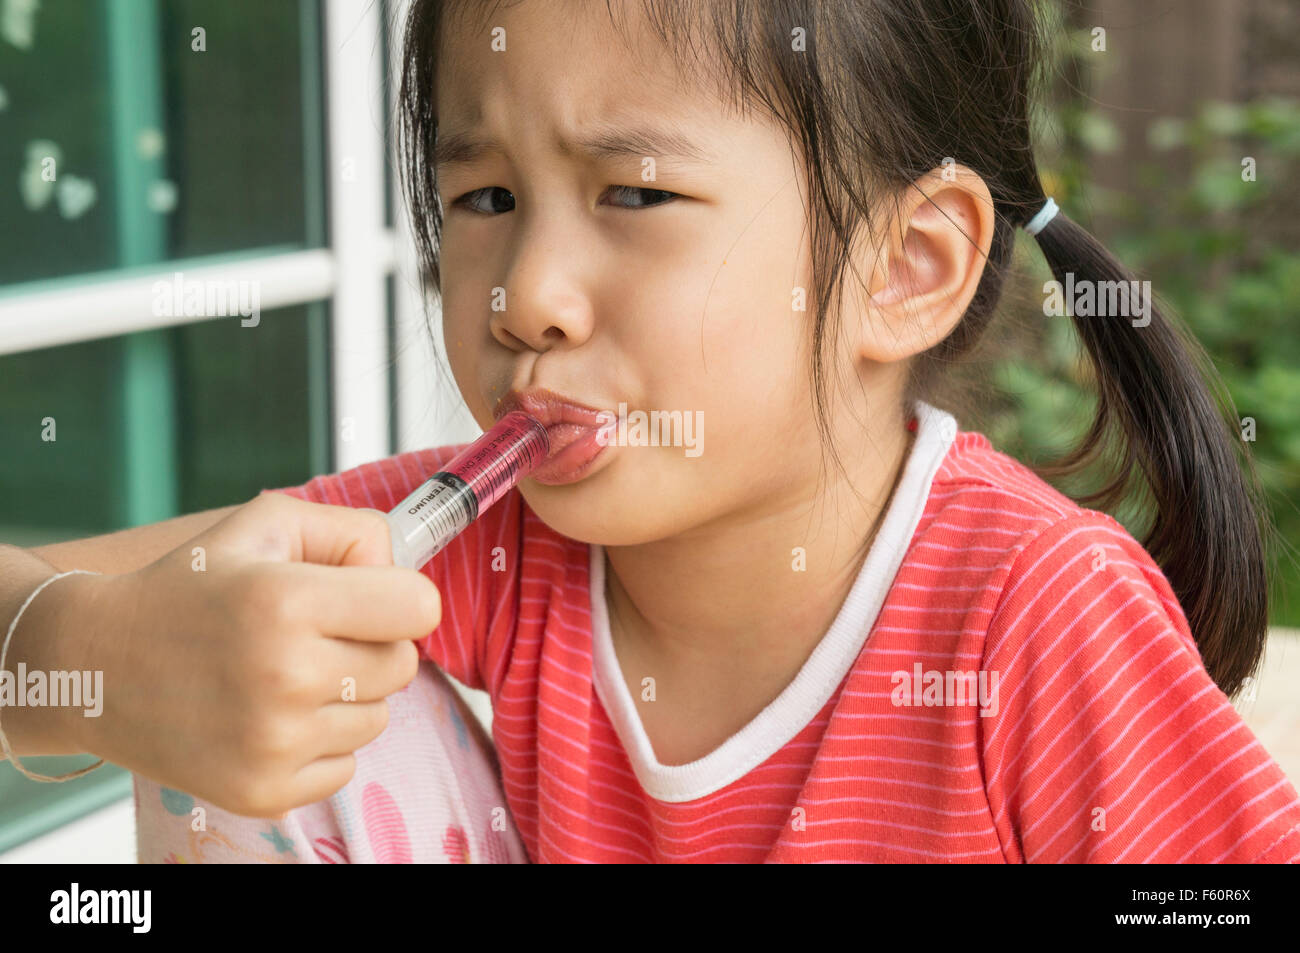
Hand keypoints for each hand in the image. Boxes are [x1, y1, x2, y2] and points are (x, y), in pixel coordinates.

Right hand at [62, 492, 438, 817]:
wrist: (93, 667)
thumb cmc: (188, 588)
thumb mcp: (265, 525)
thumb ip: (355, 531)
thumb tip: (406, 570)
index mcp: (286, 600)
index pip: (419, 607)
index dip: (401, 598)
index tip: (371, 599)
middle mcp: (284, 675)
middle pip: (402, 665)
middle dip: (371, 645)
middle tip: (314, 637)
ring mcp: (273, 742)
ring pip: (378, 717)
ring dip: (346, 697)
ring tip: (282, 677)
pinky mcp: (263, 791)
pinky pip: (345, 765)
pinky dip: (318, 742)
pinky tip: (268, 717)